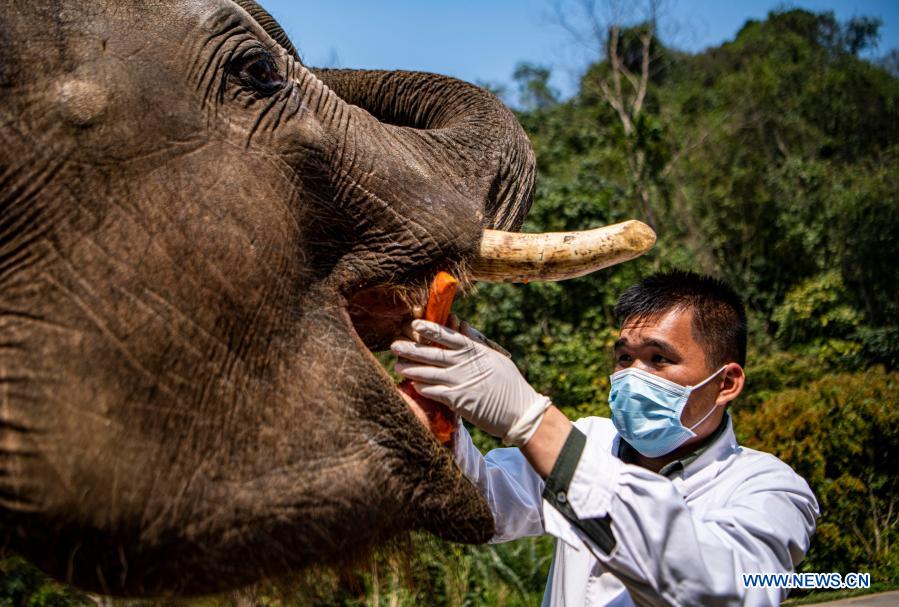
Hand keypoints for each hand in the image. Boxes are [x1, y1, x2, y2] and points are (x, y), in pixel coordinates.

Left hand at [391, 320, 550, 445]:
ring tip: (398, 365)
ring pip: (429, 373)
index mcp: (474, 351)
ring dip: (411, 369)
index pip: (447, 336)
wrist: (520, 412)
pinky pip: (434, 392)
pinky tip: (412, 385)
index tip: (415, 324)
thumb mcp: (495, 358)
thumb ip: (476, 343)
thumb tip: (462, 325)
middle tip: (394, 345)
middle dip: (412, 349)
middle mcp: (464, 364)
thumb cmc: (510, 384)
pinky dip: (422, 388)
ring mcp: (460, 382)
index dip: (430, 329)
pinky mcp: (458, 401)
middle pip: (432, 353)